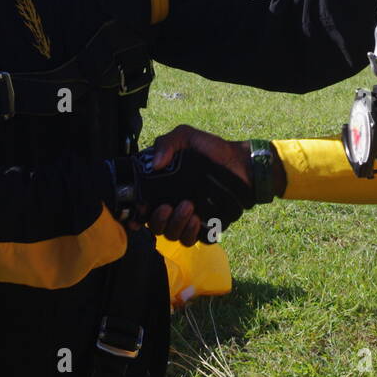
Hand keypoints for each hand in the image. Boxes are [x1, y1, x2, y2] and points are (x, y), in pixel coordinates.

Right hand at [129, 127, 253, 246]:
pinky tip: (197, 219)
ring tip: (189, 208)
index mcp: (161, 188)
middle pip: (155, 226)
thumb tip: (156, 164)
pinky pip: (193, 240)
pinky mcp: (206, 227)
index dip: (134, 215)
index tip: (139, 212)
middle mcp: (172, 205)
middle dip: (158, 220)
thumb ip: (167, 143)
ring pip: (172, 235)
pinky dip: (191, 234)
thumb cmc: (212, 149)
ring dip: (176, 225)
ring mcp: (188, 218)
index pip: (141, 207)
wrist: (241, 162)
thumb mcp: (186, 137)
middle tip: (168, 206)